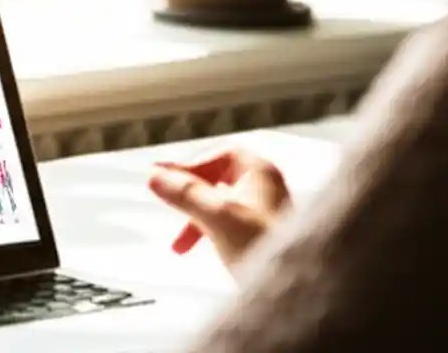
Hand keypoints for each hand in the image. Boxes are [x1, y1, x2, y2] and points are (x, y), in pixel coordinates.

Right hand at [148, 147, 290, 268]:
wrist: (292, 292)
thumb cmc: (263, 246)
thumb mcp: (216, 215)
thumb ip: (184, 194)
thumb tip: (155, 176)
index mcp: (261, 173)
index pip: (220, 155)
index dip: (193, 165)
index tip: (168, 179)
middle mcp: (267, 188)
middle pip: (219, 181)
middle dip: (191, 198)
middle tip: (171, 208)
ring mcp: (267, 213)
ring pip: (223, 206)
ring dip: (198, 220)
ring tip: (180, 246)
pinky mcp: (264, 237)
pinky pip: (232, 226)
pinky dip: (213, 233)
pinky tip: (206, 248)